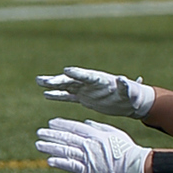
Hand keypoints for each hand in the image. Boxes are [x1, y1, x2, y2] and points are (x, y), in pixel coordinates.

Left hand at [35, 118, 148, 172]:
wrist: (133, 165)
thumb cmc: (125, 148)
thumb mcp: (113, 132)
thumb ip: (98, 126)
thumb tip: (86, 122)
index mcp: (95, 134)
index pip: (74, 127)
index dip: (61, 124)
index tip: (50, 122)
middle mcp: (89, 144)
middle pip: (67, 138)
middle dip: (51, 135)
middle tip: (39, 132)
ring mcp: (88, 157)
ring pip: (66, 151)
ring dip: (51, 147)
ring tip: (39, 144)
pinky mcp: (89, 171)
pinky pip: (71, 166)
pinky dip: (60, 163)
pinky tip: (49, 160)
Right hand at [36, 66, 154, 117]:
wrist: (131, 102)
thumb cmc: (133, 95)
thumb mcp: (131, 92)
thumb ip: (125, 86)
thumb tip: (123, 79)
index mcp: (101, 79)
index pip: (87, 75)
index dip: (77, 73)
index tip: (66, 70)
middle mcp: (90, 83)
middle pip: (71, 80)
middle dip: (58, 80)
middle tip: (43, 80)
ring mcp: (85, 89)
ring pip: (66, 86)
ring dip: (53, 85)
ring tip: (39, 82)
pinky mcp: (84, 98)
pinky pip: (68, 96)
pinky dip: (58, 95)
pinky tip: (46, 94)